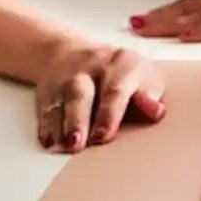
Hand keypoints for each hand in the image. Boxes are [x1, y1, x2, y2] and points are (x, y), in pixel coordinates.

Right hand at [35, 43, 165, 152]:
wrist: (76, 53)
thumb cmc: (122, 74)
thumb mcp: (143, 76)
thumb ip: (150, 94)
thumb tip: (156, 112)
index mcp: (121, 63)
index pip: (114, 88)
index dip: (109, 113)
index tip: (104, 135)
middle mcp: (90, 68)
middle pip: (81, 93)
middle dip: (79, 119)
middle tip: (80, 143)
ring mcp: (66, 78)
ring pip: (61, 101)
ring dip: (62, 125)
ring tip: (67, 146)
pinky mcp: (48, 90)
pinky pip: (45, 108)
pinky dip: (46, 126)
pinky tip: (50, 142)